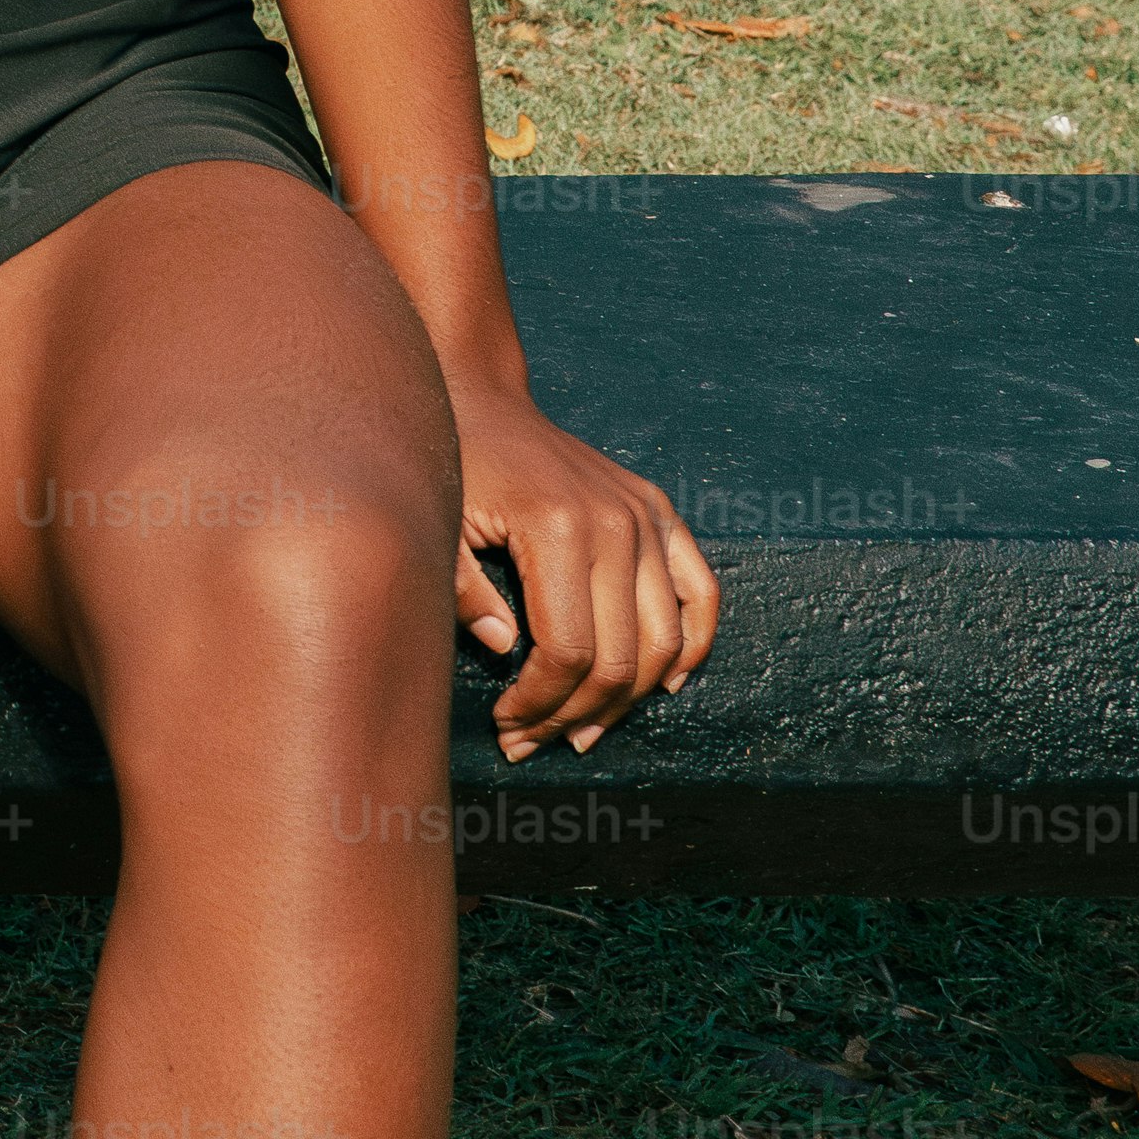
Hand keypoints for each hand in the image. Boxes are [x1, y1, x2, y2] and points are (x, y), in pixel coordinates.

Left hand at [453, 377, 717, 756]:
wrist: (480, 399)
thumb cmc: (451, 467)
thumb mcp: (437, 525)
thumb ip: (462, 591)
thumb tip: (508, 651)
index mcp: (556, 527)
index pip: (568, 649)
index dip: (540, 702)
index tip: (507, 725)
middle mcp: (616, 522)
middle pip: (621, 655)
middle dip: (577, 712)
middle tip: (535, 739)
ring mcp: (646, 516)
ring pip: (665, 638)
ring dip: (631, 698)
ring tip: (583, 727)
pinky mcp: (661, 511)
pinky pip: (701, 593)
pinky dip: (693, 645)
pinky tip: (664, 685)